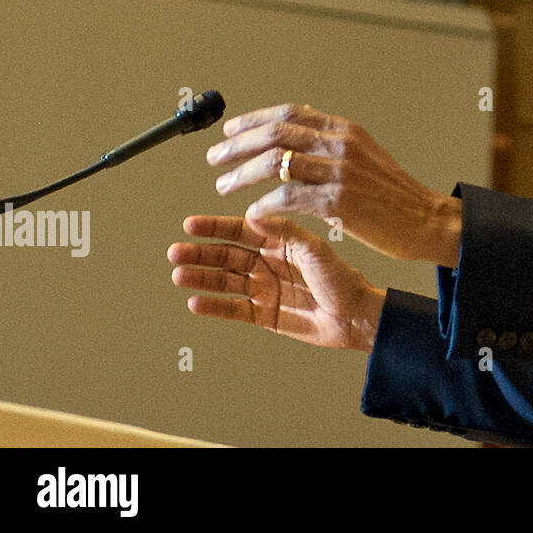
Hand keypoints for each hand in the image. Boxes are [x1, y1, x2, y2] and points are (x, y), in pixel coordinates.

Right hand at [168, 214, 386, 351]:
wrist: (357, 317)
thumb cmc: (342, 279)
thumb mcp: (315, 251)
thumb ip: (286, 233)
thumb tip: (255, 214)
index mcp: (281, 243)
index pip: (242, 231)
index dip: (215, 228)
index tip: (190, 224)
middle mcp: (268, 263)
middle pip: (227, 256)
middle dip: (201, 253)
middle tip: (175, 251)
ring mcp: (265, 289)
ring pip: (226, 281)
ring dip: (201, 278)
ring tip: (178, 274)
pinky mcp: (265, 315)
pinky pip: (234, 309)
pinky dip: (214, 306)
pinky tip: (195, 302)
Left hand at [205, 103, 460, 266]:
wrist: (424, 219)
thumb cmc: (393, 194)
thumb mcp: (365, 154)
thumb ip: (332, 142)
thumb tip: (299, 126)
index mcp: (345, 130)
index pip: (290, 114)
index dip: (254, 120)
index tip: (230, 130)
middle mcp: (341, 144)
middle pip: (275, 134)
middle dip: (238, 145)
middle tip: (215, 158)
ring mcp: (339, 172)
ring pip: (275, 163)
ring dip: (242, 174)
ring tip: (223, 186)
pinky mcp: (338, 202)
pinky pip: (287, 198)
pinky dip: (264, 204)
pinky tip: (253, 212)